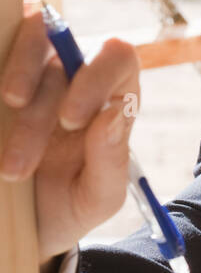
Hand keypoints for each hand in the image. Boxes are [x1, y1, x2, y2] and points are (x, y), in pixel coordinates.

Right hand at [0, 0, 140, 265]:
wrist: (25, 225)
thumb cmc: (69, 205)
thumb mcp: (97, 198)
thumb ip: (112, 159)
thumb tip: (113, 111)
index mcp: (112, 95)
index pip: (117, 56)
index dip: (95, 76)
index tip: (70, 121)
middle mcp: (75, 73)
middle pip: (61, 63)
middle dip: (36, 120)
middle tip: (17, 170)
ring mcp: (33, 69)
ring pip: (28, 49)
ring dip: (12, 89)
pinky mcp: (2, 71)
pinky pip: (0, 48)